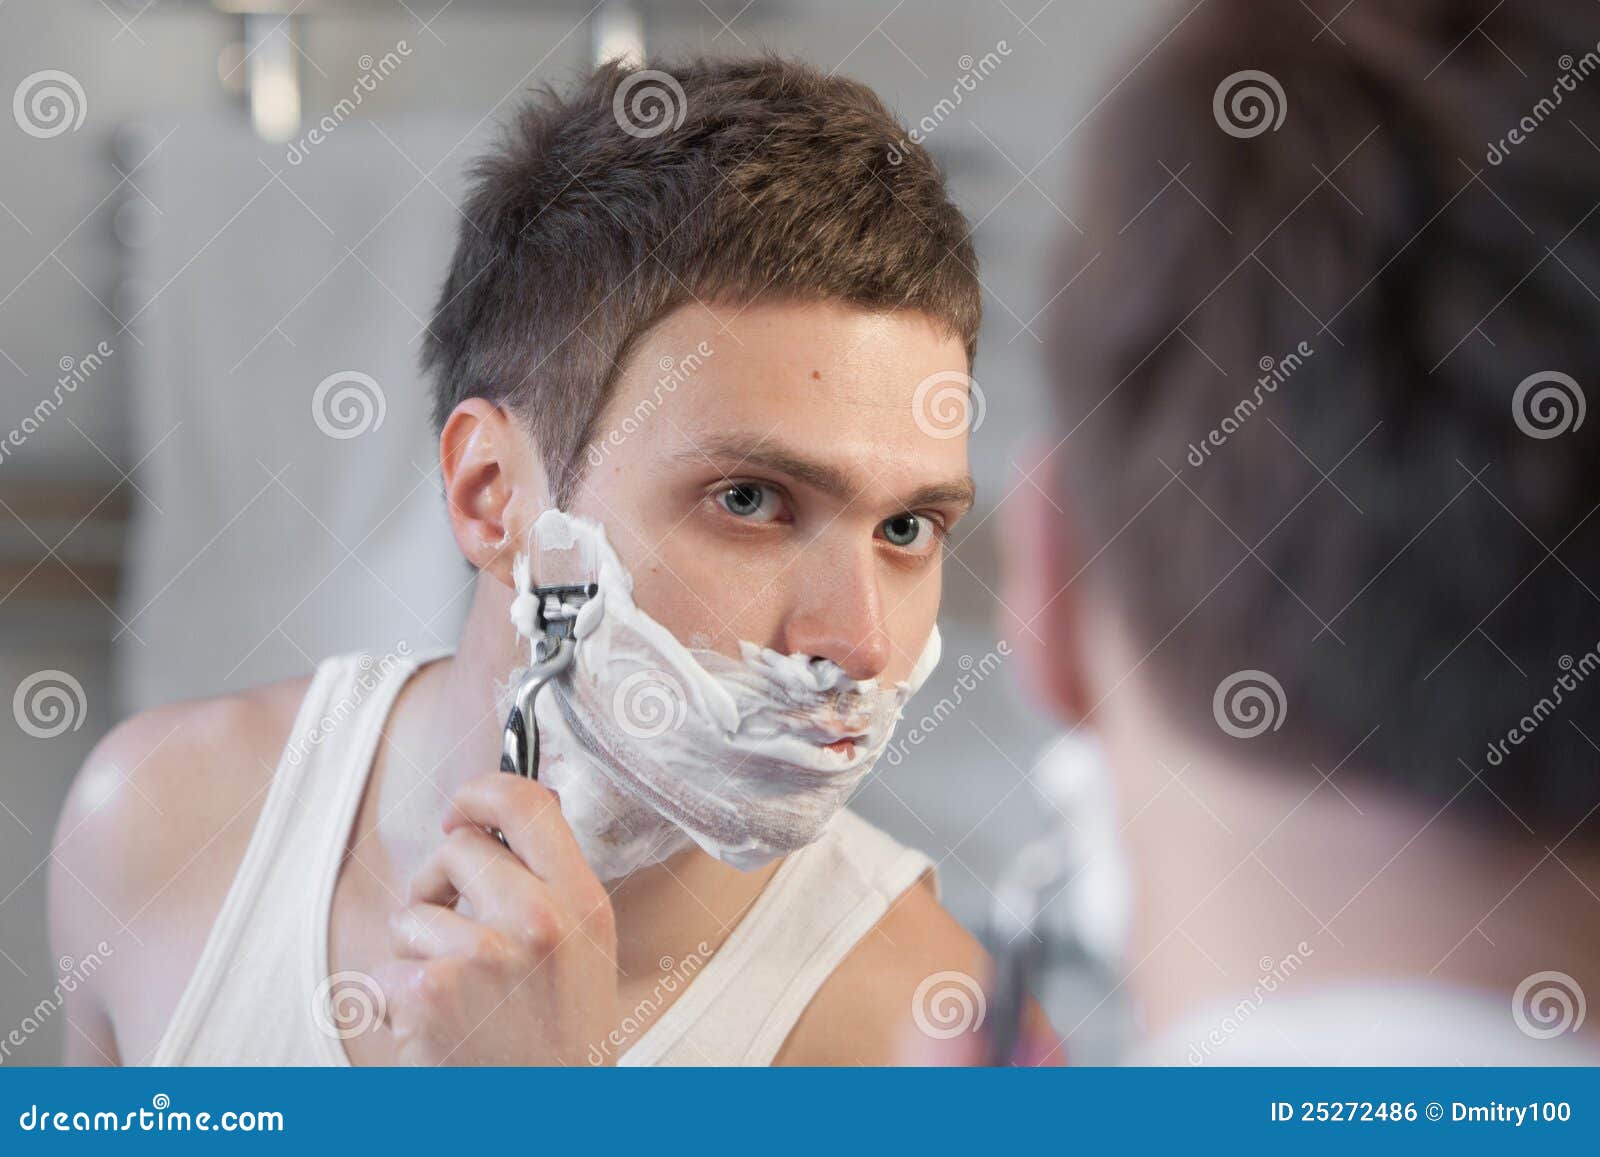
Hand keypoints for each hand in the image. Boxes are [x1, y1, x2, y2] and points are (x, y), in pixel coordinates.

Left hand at [377, 773, 617, 1064]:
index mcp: (582, 902)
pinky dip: (395, 1000)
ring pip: (413, 911)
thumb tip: (503, 817)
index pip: (528, 803)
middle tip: (452, 927)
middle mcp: (539, 920)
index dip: (482, 791)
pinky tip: (430, 1026)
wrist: (549, 1117)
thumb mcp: (586, 946)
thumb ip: (553, 881)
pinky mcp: (432, 993)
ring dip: (418, 950)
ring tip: (452, 992)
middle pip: (458, 848)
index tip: (461, 811)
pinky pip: (384, 968)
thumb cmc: (560, 1034)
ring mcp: (484, 955)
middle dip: (440, 883)